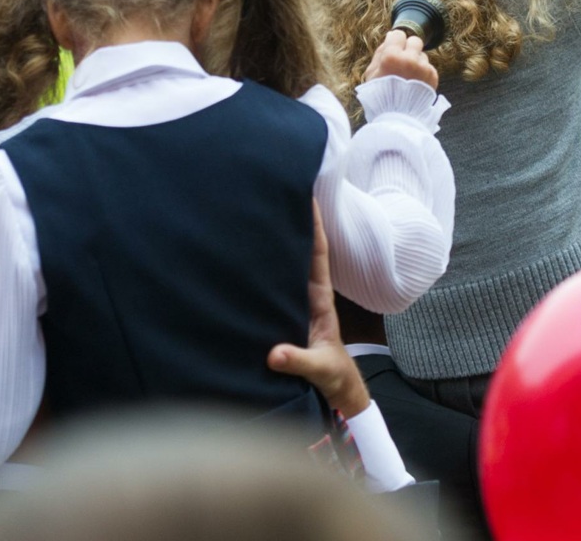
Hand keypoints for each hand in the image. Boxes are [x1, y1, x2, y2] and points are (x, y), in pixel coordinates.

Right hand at [268, 205, 372, 417]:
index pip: (317, 255)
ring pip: (287, 265)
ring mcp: (296, 303)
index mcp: (321, 299)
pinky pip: (274, 284)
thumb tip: (274, 354)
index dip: (315, 225)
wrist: (335, 392)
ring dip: (277, 241)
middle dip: (293, 221)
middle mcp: (308, 295)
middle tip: (278, 189)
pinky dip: (264, 268)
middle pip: (301, 251)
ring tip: (260, 210)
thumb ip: (299, 362)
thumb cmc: (333, 376)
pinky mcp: (283, 315)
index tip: (309, 195)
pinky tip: (245, 253)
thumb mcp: (319, 370)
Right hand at [364, 29, 436, 91]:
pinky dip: (423, 72)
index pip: (398, 34)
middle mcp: (410, 59)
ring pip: (422, 54)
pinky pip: (428, 66)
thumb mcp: (371, 73)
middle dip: (409, 47)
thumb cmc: (380, 94)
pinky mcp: (433, 75)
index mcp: (392, 56)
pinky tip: (415, 83)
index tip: (394, 49)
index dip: (395, 41)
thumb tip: (390, 38)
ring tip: (408, 76)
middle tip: (403, 60)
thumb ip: (380, 52)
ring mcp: (423, 67)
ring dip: (416, 61)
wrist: (398, 115)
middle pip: (415, 40)